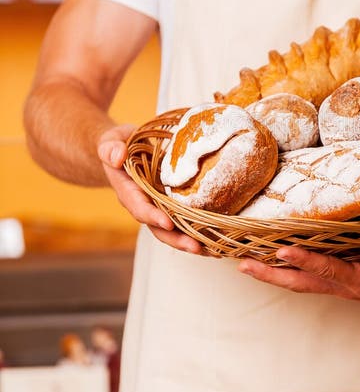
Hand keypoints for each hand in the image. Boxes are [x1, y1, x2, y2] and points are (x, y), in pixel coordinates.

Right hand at [97, 124, 202, 253]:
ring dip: (191, 242)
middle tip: (196, 247)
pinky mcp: (172, 205)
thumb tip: (118, 157)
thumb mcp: (110, 140)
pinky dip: (200, 232)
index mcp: (128, 191)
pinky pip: (185, 221)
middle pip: (158, 228)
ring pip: (174, 230)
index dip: (152, 216)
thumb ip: (110, 148)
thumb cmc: (118, 144)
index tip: (167, 222)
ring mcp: (159, 207)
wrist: (125, 151)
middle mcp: (144, 204)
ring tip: (213, 250)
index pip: (139, 207)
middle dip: (176, 239)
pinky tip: (218, 241)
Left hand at [237, 232, 359, 313]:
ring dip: (272, 274)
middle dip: (271, 274)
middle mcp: (347, 286)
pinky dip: (287, 269)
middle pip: (301, 283)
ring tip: (244, 262)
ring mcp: (342, 284)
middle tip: (241, 264)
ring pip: (300, 281)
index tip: (281, 250)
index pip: (329, 270)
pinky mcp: (342, 280)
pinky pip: (308, 277)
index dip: (306, 260)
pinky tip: (273, 258)